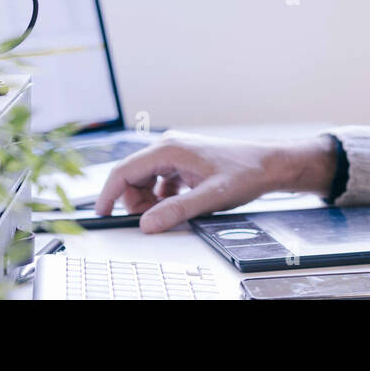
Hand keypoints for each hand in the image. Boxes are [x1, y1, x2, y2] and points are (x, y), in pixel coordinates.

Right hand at [94, 132, 335, 232]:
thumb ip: (177, 210)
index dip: (108, 194)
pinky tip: (177, 204)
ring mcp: (177, 153)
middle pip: (133, 176)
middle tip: (149, 221)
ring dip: (148, 200)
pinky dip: (161, 196)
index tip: (101, 214)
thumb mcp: (210, 196)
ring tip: (168, 213)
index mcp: (170, 149)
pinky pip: (160, 180)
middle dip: (134, 201)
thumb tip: (146, 224)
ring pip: (146, 179)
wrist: (269, 164)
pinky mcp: (184, 162)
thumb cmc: (245, 173)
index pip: (124, 171)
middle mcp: (169, 146)